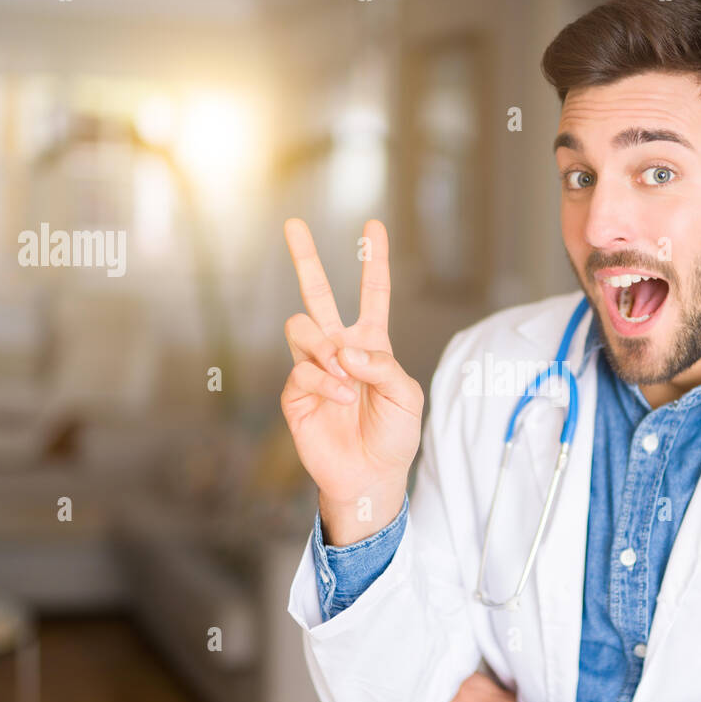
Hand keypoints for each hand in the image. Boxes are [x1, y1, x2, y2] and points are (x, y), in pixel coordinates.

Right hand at [280, 218, 424, 544]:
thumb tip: (345, 350)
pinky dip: (324, 382)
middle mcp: (339, 349)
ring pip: (301, 328)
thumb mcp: (407, 397)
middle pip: (317, 294)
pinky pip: (302, 370)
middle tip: (293, 224)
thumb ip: (383, 366)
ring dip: (324, 348)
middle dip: (305, 258)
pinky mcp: (296, 393)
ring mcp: (314, 369)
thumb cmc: (394, 437)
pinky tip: (340, 399)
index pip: (372, 294)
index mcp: (371, 344)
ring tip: (344, 377)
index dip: (373, 259)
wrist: (371, 476)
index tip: (373, 224)